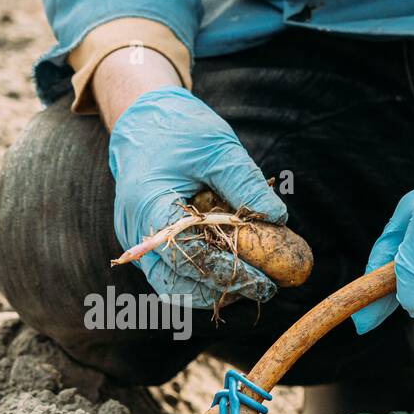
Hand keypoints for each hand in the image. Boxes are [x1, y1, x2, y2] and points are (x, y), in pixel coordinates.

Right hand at [108, 86, 286, 308]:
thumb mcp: (217, 148)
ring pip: (172, 285)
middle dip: (221, 291)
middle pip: (175, 283)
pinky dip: (201, 277)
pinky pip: (172, 272)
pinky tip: (233, 269)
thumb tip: (279, 218)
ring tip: (252, 281)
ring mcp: (137, 242)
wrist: (142, 121)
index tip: (265, 282)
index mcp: (147, 205)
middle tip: (264, 287)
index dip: (227, 273)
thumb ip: (245, 184)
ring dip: (211, 289)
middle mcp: (135, 231)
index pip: (187, 255)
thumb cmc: (179, 130)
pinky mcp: (146, 244)